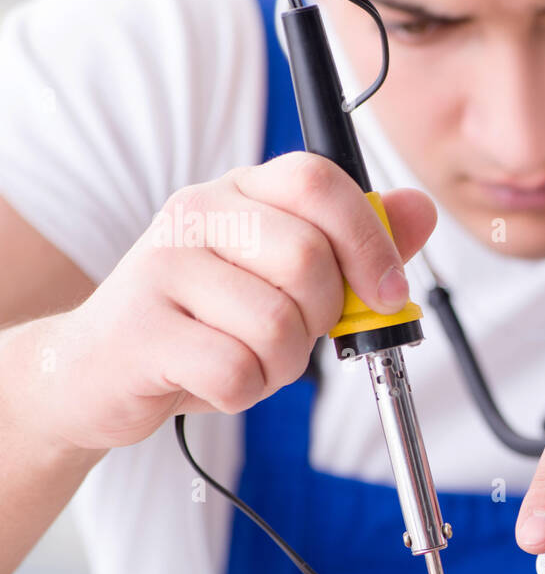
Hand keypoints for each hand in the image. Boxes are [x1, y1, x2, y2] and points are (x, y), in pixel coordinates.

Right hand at [29, 152, 436, 449]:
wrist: (95, 369)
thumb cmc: (204, 321)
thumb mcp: (283, 277)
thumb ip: (354, 245)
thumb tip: (420, 210)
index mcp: (239, 191)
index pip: (319, 181)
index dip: (370, 240)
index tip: (388, 292)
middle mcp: (195, 215)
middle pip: (308, 260)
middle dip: (322, 318)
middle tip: (294, 334)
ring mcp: (161, 269)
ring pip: (278, 325)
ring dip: (282, 364)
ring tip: (248, 358)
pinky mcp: (140, 331)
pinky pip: (238, 372)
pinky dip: (244, 392)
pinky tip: (214, 379)